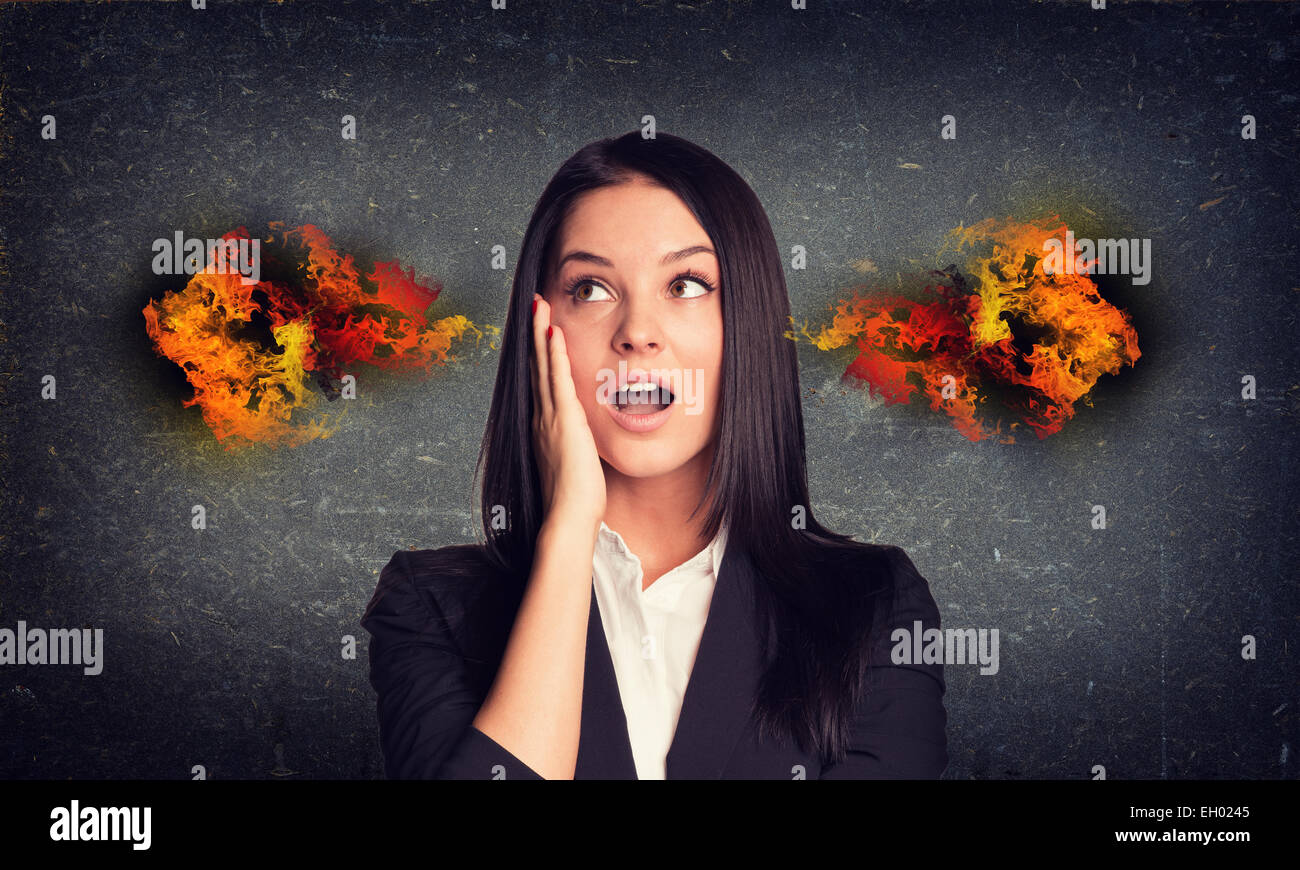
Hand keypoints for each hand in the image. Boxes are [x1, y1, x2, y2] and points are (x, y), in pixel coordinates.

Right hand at [530, 293, 605, 532]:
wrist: (568, 517)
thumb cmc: (575, 501)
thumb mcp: (576, 466)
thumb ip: (578, 448)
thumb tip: (584, 443)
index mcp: (545, 429)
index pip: (541, 382)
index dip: (539, 355)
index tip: (540, 332)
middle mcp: (542, 419)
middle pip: (536, 366)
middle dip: (535, 334)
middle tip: (534, 305)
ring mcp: (550, 418)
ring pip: (542, 365)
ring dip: (540, 333)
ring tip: (539, 305)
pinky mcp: (563, 420)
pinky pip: (557, 379)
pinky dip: (553, 354)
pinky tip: (552, 332)